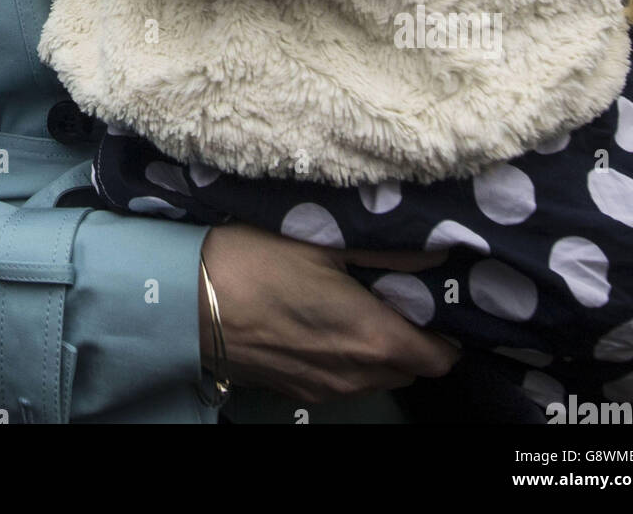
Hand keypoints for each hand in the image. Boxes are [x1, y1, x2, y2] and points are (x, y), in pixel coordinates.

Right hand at [200, 223, 457, 403]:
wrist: (186, 301)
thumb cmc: (255, 262)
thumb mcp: (322, 242)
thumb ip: (386, 248)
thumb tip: (440, 246)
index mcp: (373, 339)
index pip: (440, 358)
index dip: (446, 330)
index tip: (433, 299)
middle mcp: (356, 375)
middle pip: (411, 369)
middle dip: (414, 337)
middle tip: (397, 294)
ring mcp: (325, 390)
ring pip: (376, 377)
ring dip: (380, 349)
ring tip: (360, 303)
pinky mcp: (297, 392)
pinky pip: (344, 381)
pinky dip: (349, 358)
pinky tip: (325, 321)